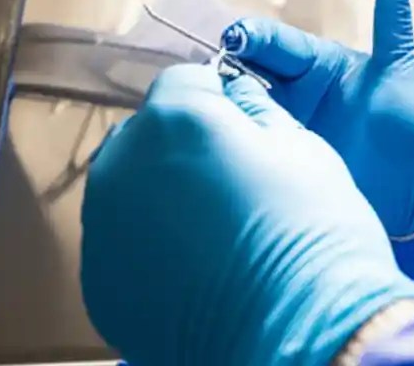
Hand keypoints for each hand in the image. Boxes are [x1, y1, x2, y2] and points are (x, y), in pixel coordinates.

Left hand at [81, 64, 413, 365]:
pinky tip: (200, 268)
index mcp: (177, 118)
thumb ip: (258, 113)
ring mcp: (104, 226)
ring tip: (219, 230)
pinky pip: (124, 243)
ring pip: (131, 188)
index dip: (219, 97)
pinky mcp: (100, 281)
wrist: (298, 333)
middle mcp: (124, 164)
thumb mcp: (304, 149)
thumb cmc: (313, 232)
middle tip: (236, 181)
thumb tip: (237, 99)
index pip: (186, 80)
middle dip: (183, 145)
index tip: (246, 125)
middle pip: (148, 133)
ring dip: (164, 196)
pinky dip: (153, 247)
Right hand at [222, 0, 413, 237]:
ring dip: (218, 104)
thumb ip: (391, 25)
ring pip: (239, 107)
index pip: (275, 41)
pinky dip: (226, 141)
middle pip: (246, 71)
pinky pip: (246, 145)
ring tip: (193, 103)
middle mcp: (293, 92)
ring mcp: (283, 127)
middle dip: (223, 68)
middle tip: (200, 71)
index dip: (251, 37)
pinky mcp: (279, 161)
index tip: (232, 37)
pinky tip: (205, 141)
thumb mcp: (399, 72)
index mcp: (317, 63)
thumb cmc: (412, 128)